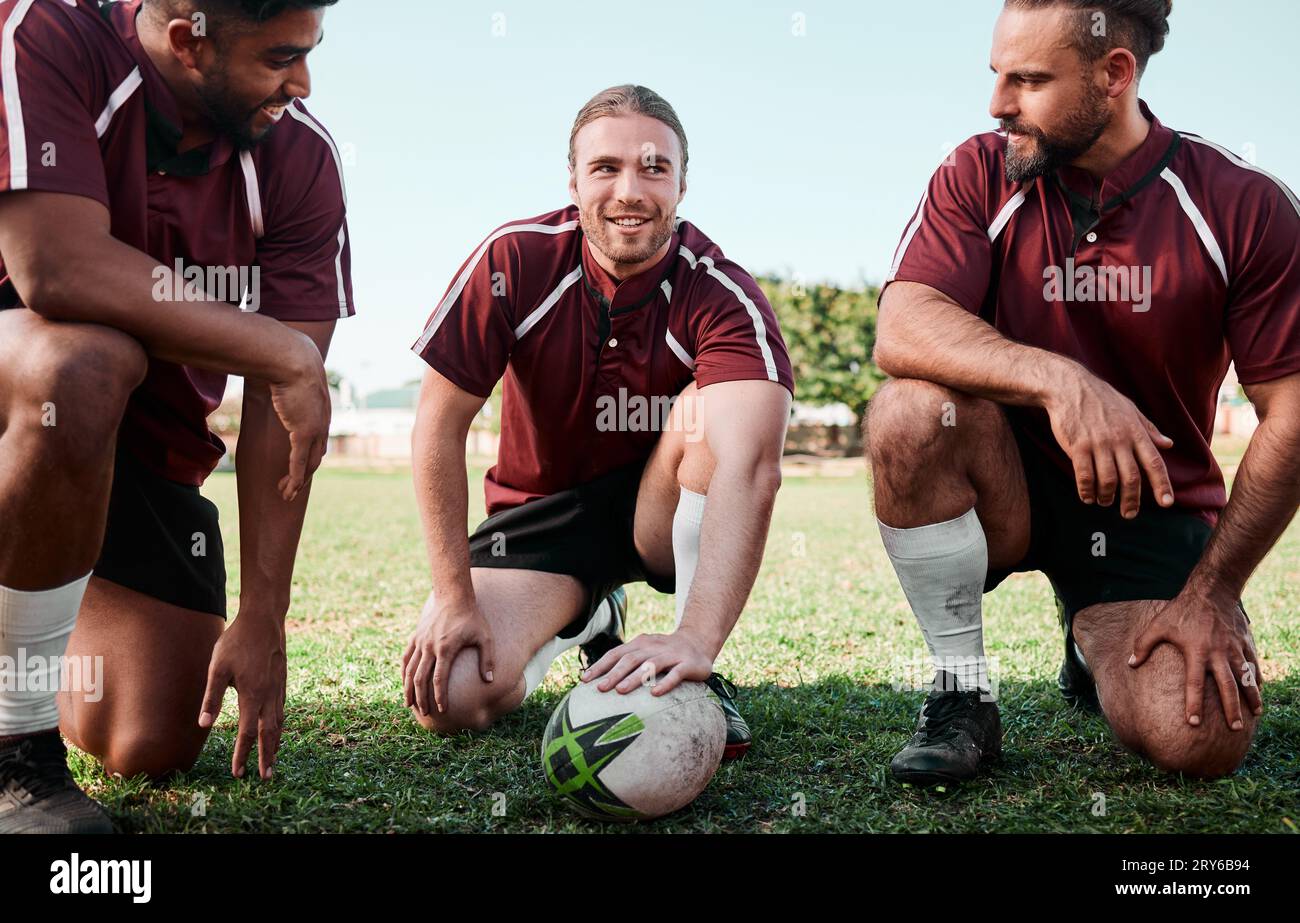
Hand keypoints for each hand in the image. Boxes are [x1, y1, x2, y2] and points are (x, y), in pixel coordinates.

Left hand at [198, 614, 287, 779]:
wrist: (264, 619)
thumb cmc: (237, 641)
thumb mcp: (217, 667)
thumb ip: (211, 697)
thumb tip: (203, 724)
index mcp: (252, 694)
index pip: (247, 732)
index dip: (242, 754)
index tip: (238, 772)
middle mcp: (269, 695)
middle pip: (269, 733)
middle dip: (267, 757)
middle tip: (265, 777)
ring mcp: (279, 688)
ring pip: (279, 723)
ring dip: (276, 744)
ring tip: (273, 761)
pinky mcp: (282, 681)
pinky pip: (282, 710)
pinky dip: (280, 726)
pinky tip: (277, 731)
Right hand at [268, 335, 329, 501]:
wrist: (293, 359)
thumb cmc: (288, 360)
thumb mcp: (290, 373)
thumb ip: (284, 379)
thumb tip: (268, 371)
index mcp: (321, 410)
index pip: (318, 439)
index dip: (309, 455)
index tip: (299, 466)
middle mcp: (322, 422)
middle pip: (316, 456)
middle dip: (305, 474)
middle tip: (293, 486)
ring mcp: (315, 429)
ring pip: (310, 464)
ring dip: (298, 481)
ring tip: (286, 493)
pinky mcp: (304, 433)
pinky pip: (299, 462)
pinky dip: (295, 478)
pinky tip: (289, 489)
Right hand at [401, 590, 495, 716]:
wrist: (454, 596)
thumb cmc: (472, 618)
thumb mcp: (485, 637)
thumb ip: (487, 659)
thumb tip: (489, 680)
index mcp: (446, 649)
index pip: (439, 679)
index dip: (439, 696)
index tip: (442, 709)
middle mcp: (429, 646)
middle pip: (420, 678)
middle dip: (421, 698)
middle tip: (425, 713)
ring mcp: (420, 641)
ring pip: (409, 669)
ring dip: (408, 688)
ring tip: (409, 704)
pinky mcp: (416, 636)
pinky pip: (406, 657)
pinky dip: (404, 671)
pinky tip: (405, 682)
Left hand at [581, 630, 713, 695]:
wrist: (698, 642)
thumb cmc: (665, 653)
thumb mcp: (646, 652)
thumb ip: (627, 662)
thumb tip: (600, 682)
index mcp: (640, 644)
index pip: (616, 653)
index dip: (601, 666)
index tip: (585, 680)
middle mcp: (653, 647)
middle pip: (631, 659)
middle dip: (614, 673)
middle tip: (600, 688)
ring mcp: (671, 655)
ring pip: (651, 665)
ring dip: (635, 678)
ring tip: (621, 691)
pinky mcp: (687, 664)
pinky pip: (676, 675)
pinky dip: (665, 683)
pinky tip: (655, 695)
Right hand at [1044, 365, 1175, 517]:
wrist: (1070, 387)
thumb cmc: (1101, 399)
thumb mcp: (1131, 410)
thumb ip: (1149, 429)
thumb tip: (1169, 444)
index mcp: (1136, 432)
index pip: (1154, 463)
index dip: (1161, 485)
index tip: (1166, 503)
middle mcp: (1120, 440)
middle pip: (1131, 478)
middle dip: (1132, 501)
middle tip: (1129, 514)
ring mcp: (1098, 444)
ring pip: (1108, 480)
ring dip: (1107, 497)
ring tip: (1104, 502)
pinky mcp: (1078, 447)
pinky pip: (1085, 476)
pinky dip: (1086, 491)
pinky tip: (1087, 497)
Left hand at [1129, 594, 1262, 729]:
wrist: (1212, 591)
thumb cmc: (1182, 610)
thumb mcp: (1158, 625)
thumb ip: (1143, 645)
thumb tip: (1130, 664)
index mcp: (1196, 652)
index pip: (1194, 684)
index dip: (1193, 704)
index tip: (1193, 723)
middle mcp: (1217, 653)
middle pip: (1227, 687)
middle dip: (1231, 710)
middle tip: (1234, 729)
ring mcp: (1234, 649)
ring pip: (1245, 678)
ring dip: (1251, 697)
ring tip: (1255, 715)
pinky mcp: (1244, 643)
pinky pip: (1252, 664)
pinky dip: (1256, 678)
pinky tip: (1258, 691)